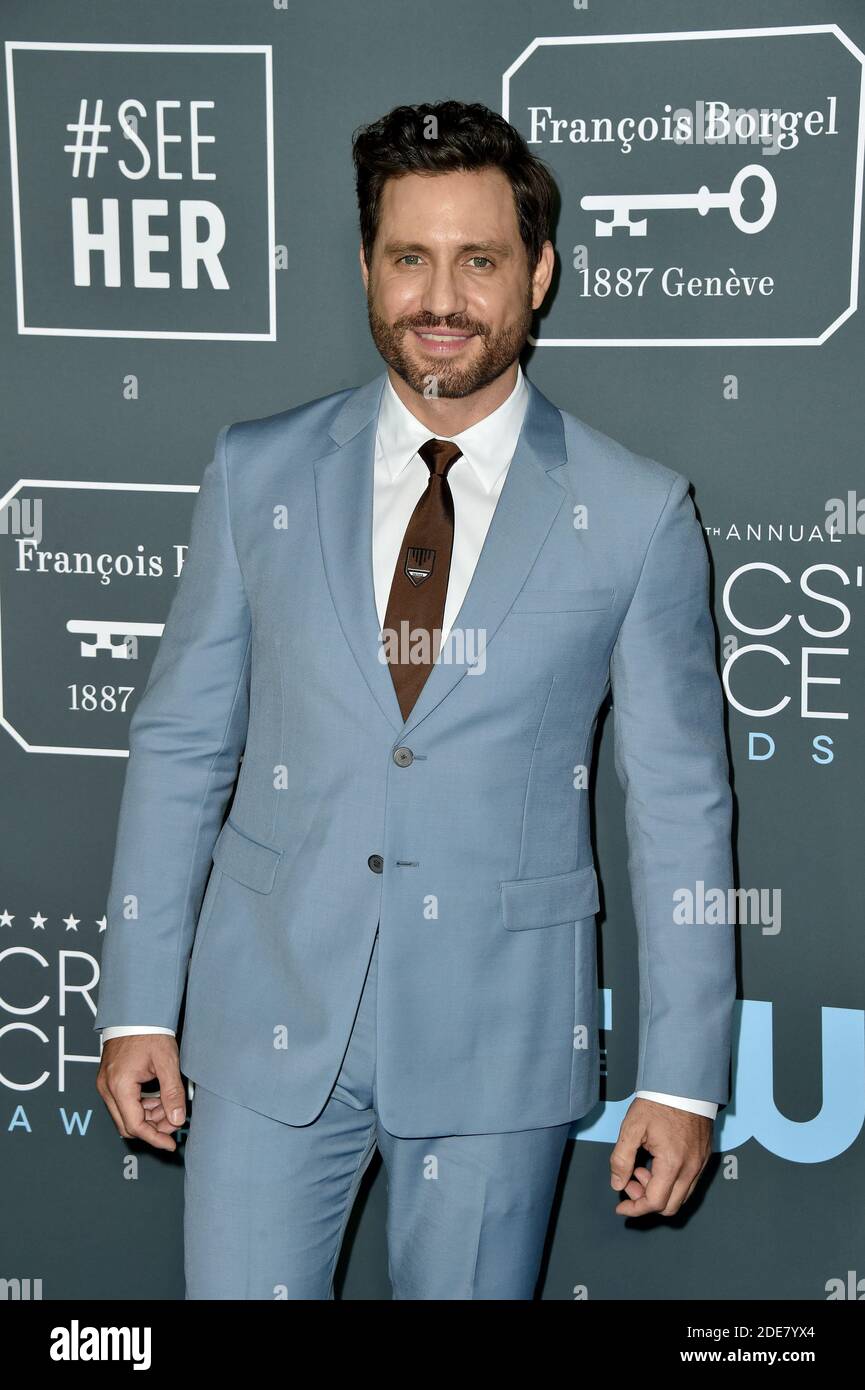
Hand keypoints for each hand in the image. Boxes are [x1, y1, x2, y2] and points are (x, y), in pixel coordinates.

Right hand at [96, 1034, 186, 1151]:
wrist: (136, 1013)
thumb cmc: (150, 1033)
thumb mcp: (167, 1062)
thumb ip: (172, 1092)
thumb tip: (177, 1120)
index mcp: (119, 1085)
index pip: (135, 1125)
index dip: (154, 1138)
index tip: (171, 1144)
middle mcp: (107, 1088)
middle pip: (128, 1124)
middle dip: (153, 1127)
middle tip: (175, 1121)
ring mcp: (105, 1085)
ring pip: (125, 1116)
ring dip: (148, 1117)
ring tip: (170, 1106)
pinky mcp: (109, 1081)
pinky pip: (123, 1104)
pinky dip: (141, 1106)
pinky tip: (158, 1099)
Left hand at [609, 1097, 711, 1216]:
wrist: (685, 1084)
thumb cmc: (658, 1102)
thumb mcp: (632, 1127)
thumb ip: (622, 1158)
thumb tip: (618, 1184)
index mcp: (672, 1163)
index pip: (655, 1202)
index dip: (635, 1208)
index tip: (622, 1207)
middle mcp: (691, 1168)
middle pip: (670, 1206)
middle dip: (646, 1201)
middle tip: (631, 1181)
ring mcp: (700, 1164)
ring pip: (681, 1197)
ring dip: (660, 1192)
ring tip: (643, 1168)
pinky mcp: (704, 1157)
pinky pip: (689, 1183)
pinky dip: (671, 1183)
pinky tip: (657, 1164)